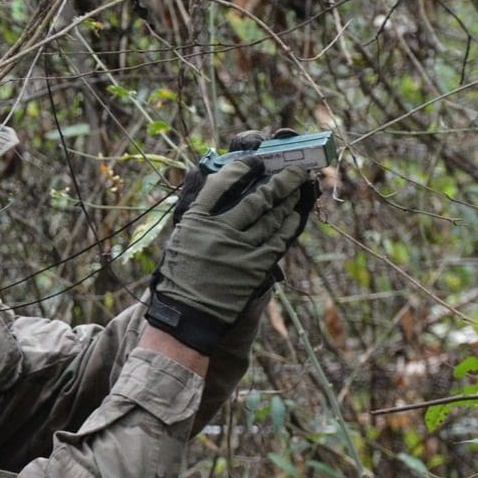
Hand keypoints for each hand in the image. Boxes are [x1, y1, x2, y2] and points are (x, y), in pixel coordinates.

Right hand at [146, 157, 317, 352]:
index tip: (255, 160)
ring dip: (289, 200)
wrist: (186, 317)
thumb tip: (197, 170)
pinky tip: (295, 215)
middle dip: (280, 181)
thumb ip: (191, 202)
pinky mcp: (255, 268)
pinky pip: (279, 240)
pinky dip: (289, 225)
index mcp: (196, 220)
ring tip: (298, 188)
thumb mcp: (179, 236)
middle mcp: (219, 232)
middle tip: (293, 169)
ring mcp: (240, 250)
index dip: (242, 167)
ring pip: (272, 217)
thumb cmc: (179, 274)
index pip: (221, 183)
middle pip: (257, 198)